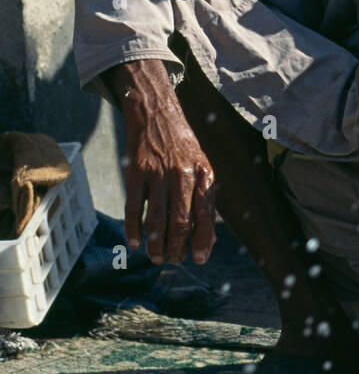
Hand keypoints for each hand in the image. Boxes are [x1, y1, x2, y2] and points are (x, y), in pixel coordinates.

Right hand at [121, 87, 215, 265]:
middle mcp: (182, 174)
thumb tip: (209, 238)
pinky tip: (135, 242)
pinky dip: (133, 229)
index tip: (199, 258)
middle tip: (173, 259)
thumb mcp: (201, 166)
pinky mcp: (135, 173)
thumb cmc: (181, 147)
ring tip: (156, 257)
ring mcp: (157, 173)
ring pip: (157, 219)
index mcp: (203, 174)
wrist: (156, 114)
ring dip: (156, 244)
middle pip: (181, 221)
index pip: (205, 214)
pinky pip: (134, 208)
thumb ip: (204, 199)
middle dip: (177, 247)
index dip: (203, 239)